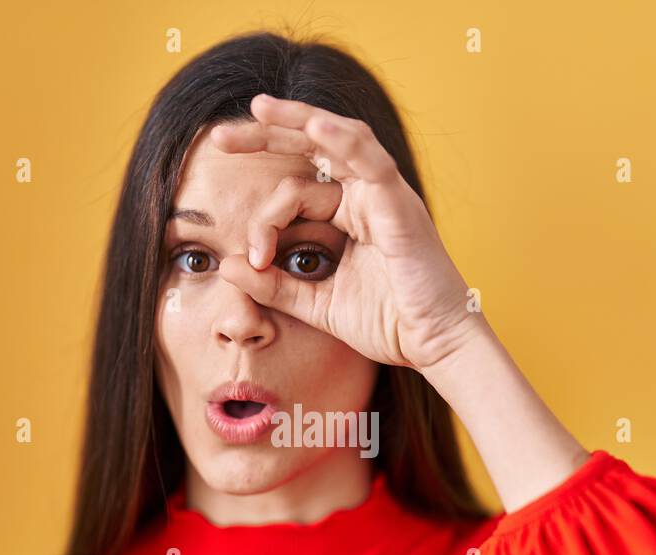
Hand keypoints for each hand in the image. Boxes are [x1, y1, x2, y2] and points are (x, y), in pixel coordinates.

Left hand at [211, 93, 481, 370]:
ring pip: (340, 141)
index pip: (296, 191)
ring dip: (299, 120)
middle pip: (313, 149)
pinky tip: (315, 128)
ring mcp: (385, 196)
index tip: (252, 259)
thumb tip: (225, 265)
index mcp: (350, 215)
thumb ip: (274, 285)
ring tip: (259, 108)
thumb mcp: (316, 304)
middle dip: (265, 136)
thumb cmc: (388, 324)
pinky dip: (344, 141)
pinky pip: (372, 162)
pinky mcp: (401, 207)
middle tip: (220, 138)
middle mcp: (367, 196)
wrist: (435, 346)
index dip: (265, 219)